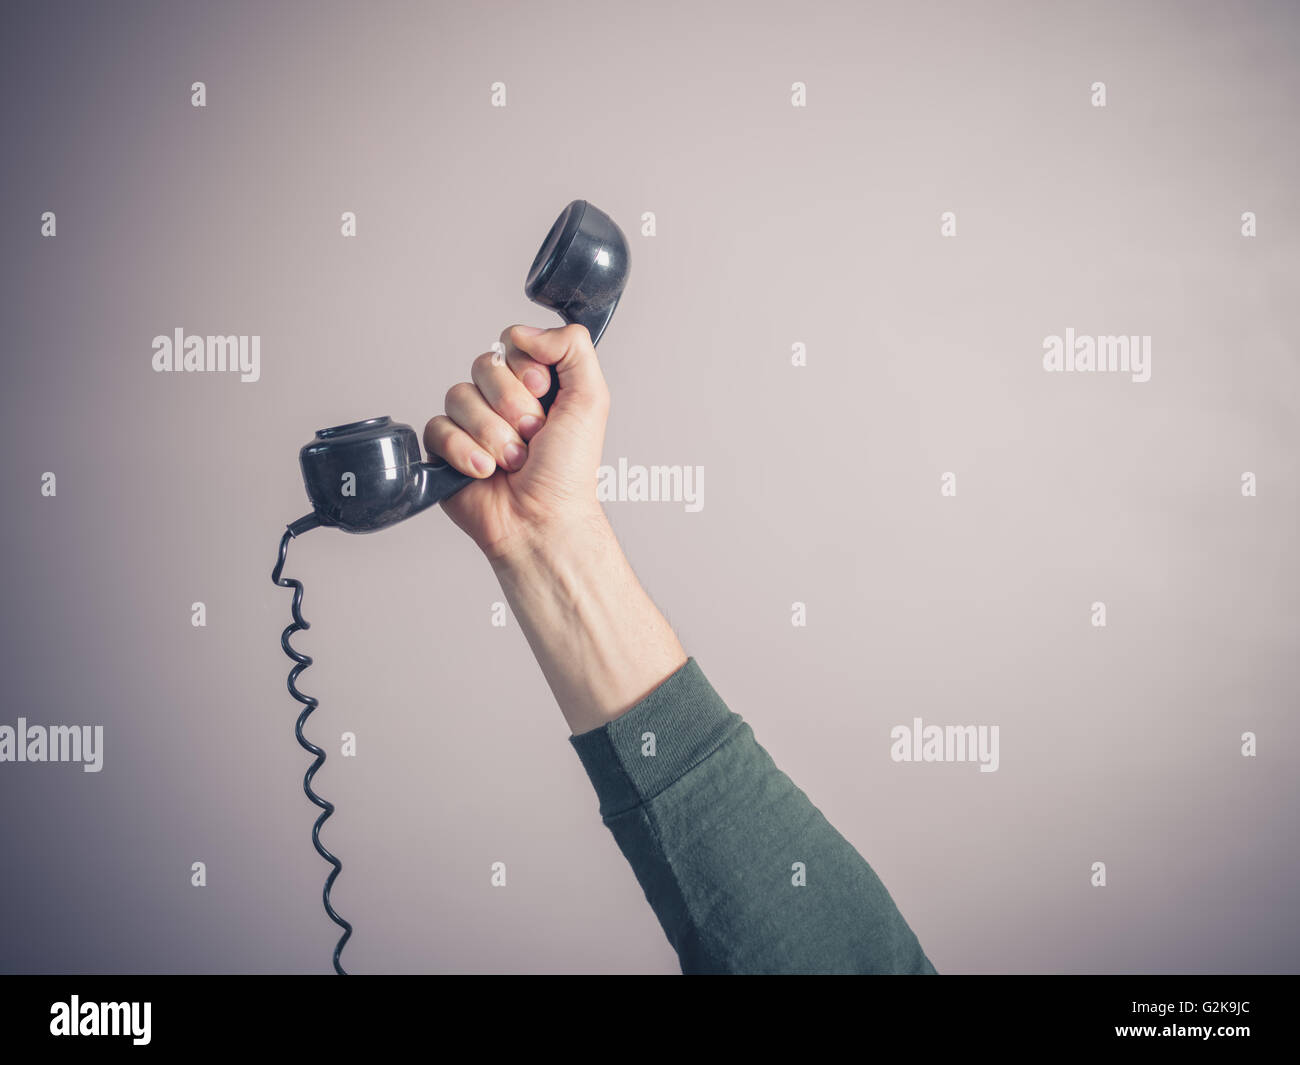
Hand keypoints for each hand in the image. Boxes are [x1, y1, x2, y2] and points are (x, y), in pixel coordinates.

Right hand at [423, 323, 609, 560]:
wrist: (542, 520)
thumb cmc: (568, 471)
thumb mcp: (591, 398)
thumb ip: (573, 347)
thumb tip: (525, 331)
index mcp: (535, 382)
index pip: (512, 342)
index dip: (525, 369)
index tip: (543, 395)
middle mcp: (501, 398)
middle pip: (484, 365)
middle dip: (512, 406)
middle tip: (532, 437)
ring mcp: (471, 422)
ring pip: (459, 395)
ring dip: (492, 435)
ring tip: (513, 461)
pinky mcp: (444, 448)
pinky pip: (437, 426)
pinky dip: (464, 452)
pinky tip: (485, 472)